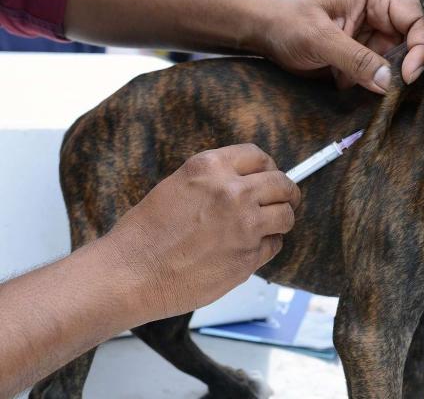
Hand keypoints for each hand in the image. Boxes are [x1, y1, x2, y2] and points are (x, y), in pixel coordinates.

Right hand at [105, 144, 299, 319]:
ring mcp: (245, 225)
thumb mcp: (177, 186)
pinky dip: (266, 247)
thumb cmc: (144, 235)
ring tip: (269, 226)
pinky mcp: (248, 257)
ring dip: (281, 220)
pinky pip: (274, 246)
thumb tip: (244, 182)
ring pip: (286, 216)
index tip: (270, 175)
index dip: (268, 167)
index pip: (258, 156)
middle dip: (286, 192)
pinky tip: (248, 249)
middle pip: (282, 184)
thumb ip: (213, 181)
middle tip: (285, 200)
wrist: (130, 274)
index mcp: (211, 168)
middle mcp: (232, 192)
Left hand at [267, 0, 423, 93]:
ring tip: (385, 95)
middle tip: (400, 91)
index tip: (407, 77)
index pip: (417, 19)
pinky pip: (390, 72)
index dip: (421, 48)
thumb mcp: (320, 40)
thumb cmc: (289, 25)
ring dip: (397, 80)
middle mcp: (385, 10)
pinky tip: (377, 96)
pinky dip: (385, 86)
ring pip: (407, 59)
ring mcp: (380, 33)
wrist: (268, 35)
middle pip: (418, 40)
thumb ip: (355, 59)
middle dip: (412, 66)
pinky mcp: (373, 54)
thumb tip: (389, 82)